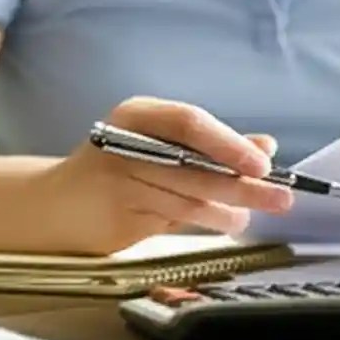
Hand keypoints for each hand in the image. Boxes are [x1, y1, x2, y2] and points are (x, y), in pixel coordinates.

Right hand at [39, 97, 292, 254]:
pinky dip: (204, 223)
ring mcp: (118, 181)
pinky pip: (172, 219)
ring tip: (248, 217)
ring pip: (187, 197)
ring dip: (226, 210)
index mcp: (138, 115)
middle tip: (281, 197)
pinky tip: (224, 224)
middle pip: (194, 165)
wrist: (59, 204)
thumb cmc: (120, 168)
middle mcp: (124, 143)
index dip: (229, 143)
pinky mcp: (118, 216)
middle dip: (242, 185)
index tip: (263, 164)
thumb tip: (266, 147)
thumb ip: (215, 146)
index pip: (189, 122)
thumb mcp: (164, 145)